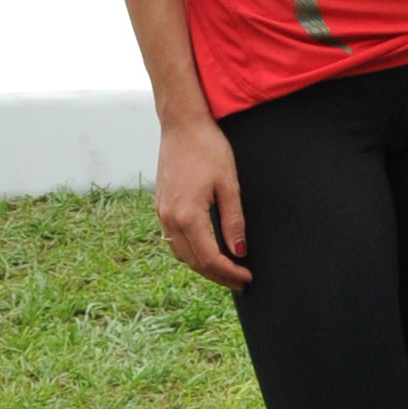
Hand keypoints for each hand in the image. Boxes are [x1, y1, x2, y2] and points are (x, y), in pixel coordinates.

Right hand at [155, 113, 251, 286]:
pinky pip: (174, 240)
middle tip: (240, 283)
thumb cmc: (209, 148)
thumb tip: (239, 251)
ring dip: (203, 266)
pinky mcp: (160, 206)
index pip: (210, 257)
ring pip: (181, 253)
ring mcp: (162, 213)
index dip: (229, 272)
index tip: (247, 278)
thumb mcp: (229, 184)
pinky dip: (190, 252)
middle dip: (218, 276)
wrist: (182, 125)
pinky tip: (205, 252)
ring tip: (225, 272)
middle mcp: (170, 218)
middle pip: (194, 261)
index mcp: (188, 215)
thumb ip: (233, 221)